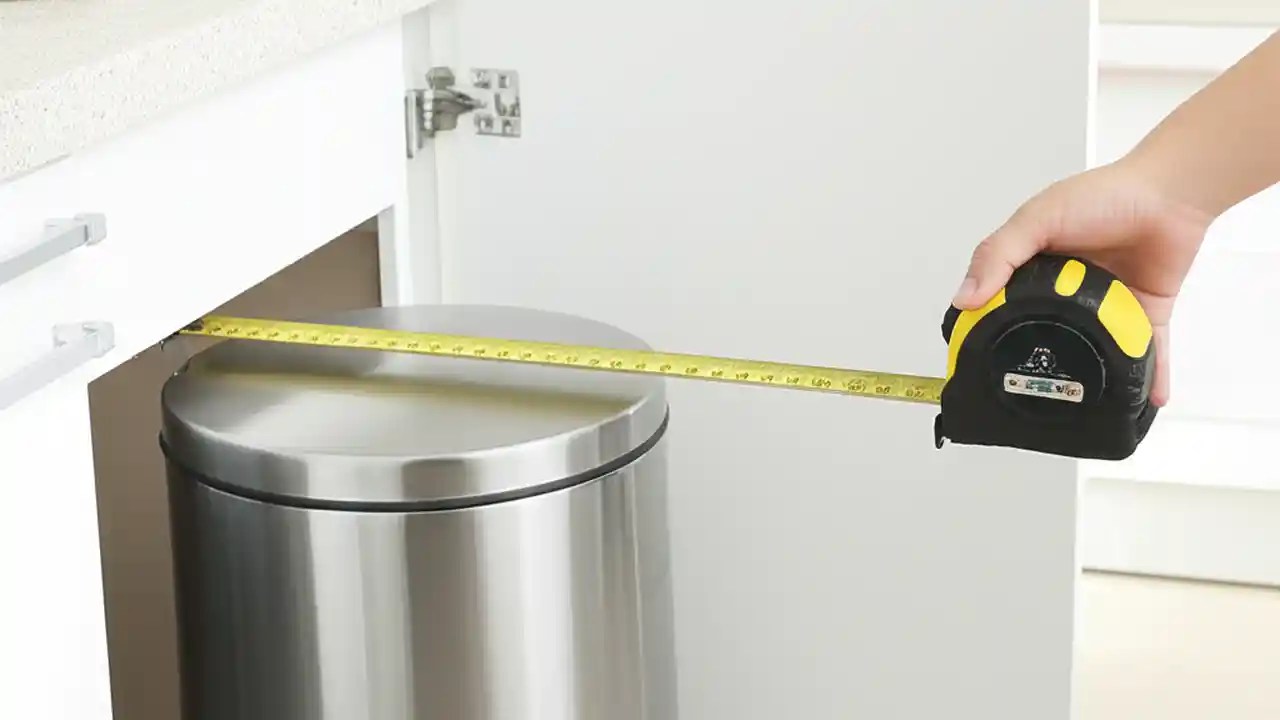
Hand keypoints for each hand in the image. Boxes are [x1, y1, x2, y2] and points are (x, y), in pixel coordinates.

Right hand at [952, 158, 1213, 406]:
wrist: (1170, 194)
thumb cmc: (1104, 196)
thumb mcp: (1037, 219)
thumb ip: (999, 254)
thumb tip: (964, 299)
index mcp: (1036, 270)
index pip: (1005, 307)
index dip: (989, 334)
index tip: (975, 363)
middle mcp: (1070, 292)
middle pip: (1050, 336)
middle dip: (1040, 364)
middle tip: (1025, 395)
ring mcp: (1109, 307)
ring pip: (1097, 351)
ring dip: (1092, 378)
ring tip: (1077, 410)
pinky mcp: (1145, 315)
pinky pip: (1147, 353)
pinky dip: (1148, 377)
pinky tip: (1141, 404)